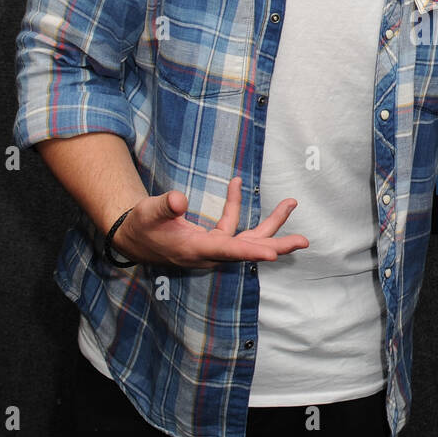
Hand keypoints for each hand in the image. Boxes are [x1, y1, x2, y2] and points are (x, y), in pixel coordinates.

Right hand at [112, 176, 306, 268]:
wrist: (133, 238)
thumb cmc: (142, 226)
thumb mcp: (148, 213)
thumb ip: (165, 206)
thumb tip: (179, 199)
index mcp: (196, 250)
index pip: (229, 251)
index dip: (252, 252)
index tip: (274, 253)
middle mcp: (210, 252)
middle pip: (249, 249)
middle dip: (277, 245)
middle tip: (304, 241)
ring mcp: (213, 246)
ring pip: (248, 237)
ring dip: (270, 221)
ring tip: (291, 203)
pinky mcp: (213, 238)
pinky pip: (232, 224)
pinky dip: (235, 204)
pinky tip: (236, 183)